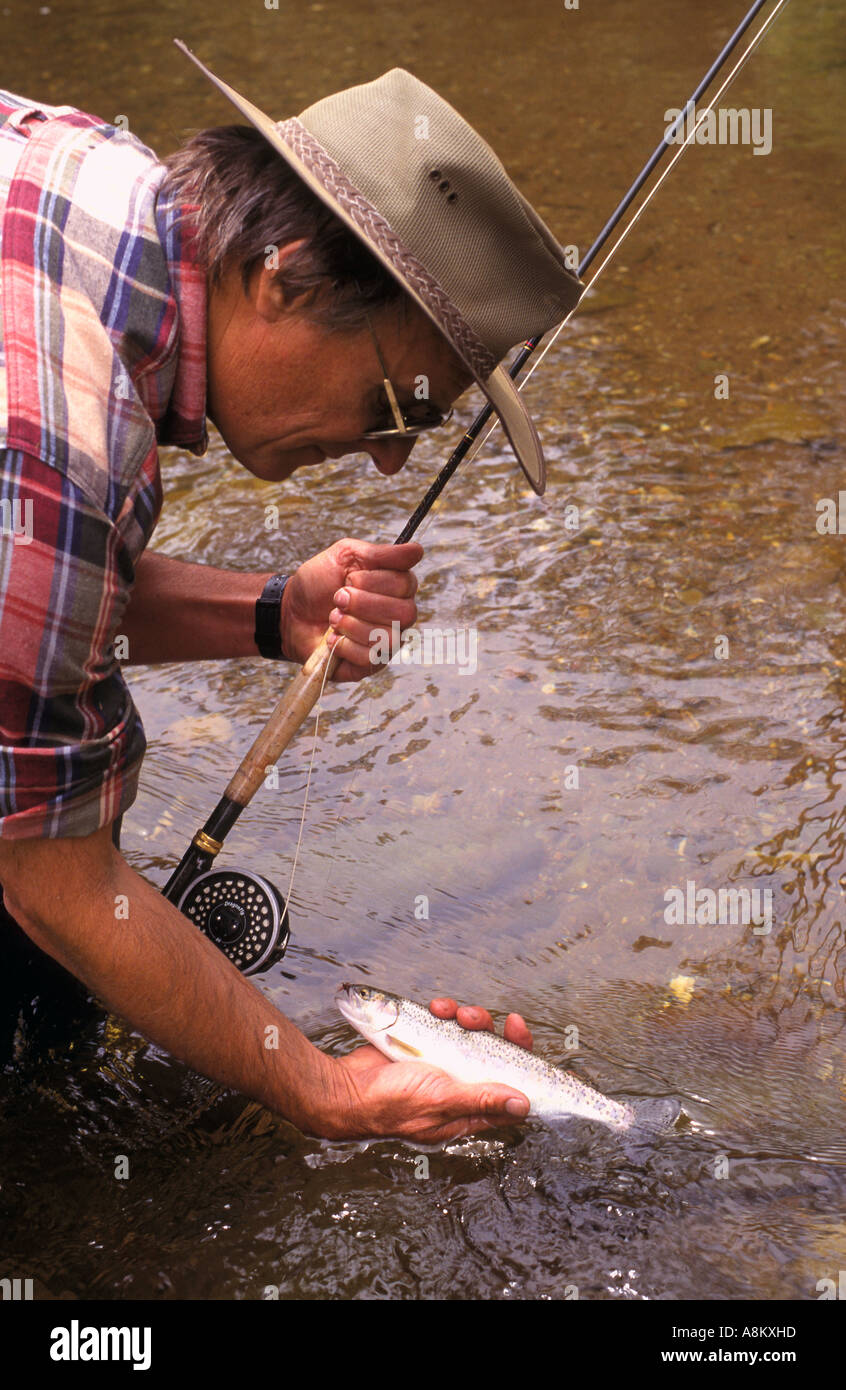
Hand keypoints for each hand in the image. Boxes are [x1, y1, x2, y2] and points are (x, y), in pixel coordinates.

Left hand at [281, 537, 422, 681]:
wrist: (290, 611)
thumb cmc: (319, 582)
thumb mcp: (346, 555)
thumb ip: (381, 554)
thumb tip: (417, 550)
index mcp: (397, 586)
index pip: (407, 583)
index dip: (376, 581)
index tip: (349, 578)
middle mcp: (398, 614)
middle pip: (405, 612)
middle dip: (364, 604)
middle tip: (338, 599)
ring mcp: (388, 640)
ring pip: (389, 637)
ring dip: (353, 625)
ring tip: (333, 619)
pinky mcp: (372, 664)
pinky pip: (371, 658)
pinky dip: (345, 646)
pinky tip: (332, 639)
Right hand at [323, 998, 532, 1141]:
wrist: (346, 1088)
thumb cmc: (391, 1105)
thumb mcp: (441, 1100)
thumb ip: (481, 1100)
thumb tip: (522, 1104)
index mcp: (468, 1110)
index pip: (508, 1088)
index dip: (520, 1061)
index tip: (518, 1031)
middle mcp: (459, 1088)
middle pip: (491, 1054)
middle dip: (489, 1029)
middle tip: (476, 1016)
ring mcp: (442, 1066)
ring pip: (468, 1035)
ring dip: (464, 1017)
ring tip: (449, 1010)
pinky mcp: (425, 1048)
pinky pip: (444, 1026)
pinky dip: (443, 1013)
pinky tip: (435, 1007)